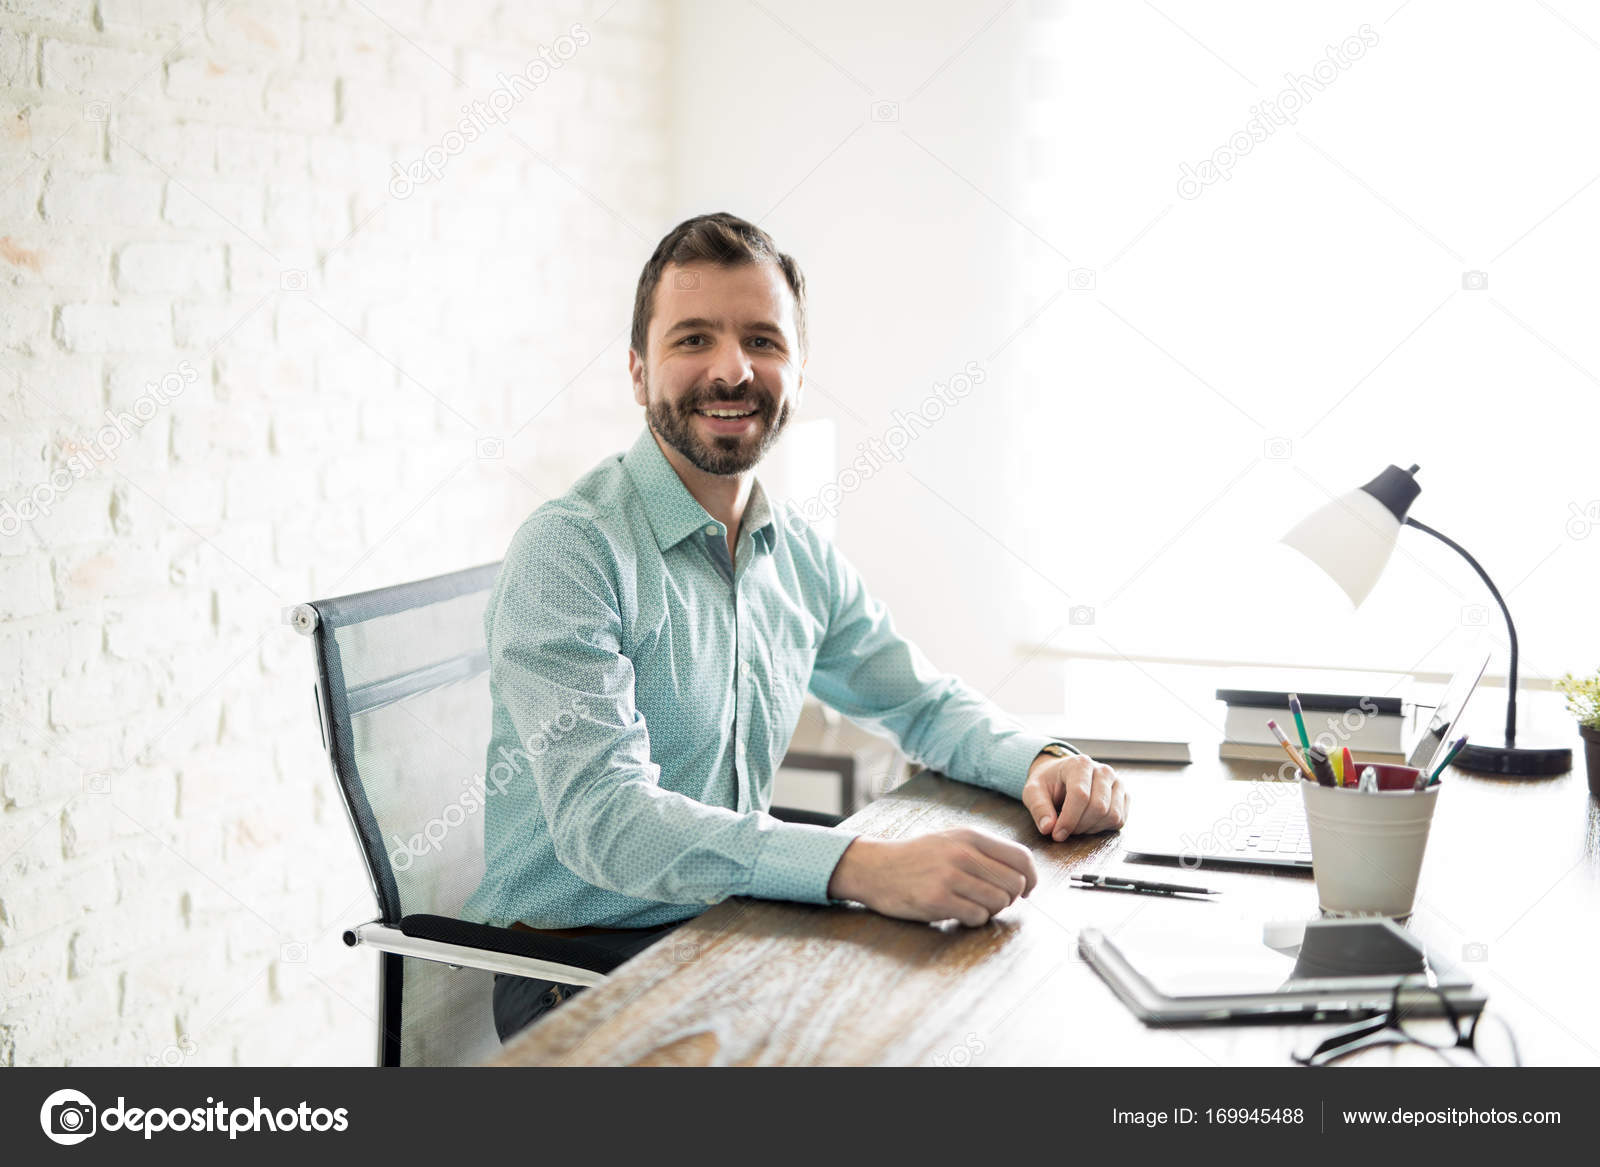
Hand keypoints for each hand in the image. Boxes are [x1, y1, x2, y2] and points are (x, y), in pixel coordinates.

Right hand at [826, 828, 1037, 926]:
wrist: (875, 868)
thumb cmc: (917, 857)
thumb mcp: (951, 840)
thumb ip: (985, 851)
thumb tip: (1023, 875)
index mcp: (970, 836)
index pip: (1021, 857)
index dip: (1031, 878)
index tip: (1026, 890)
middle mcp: (962, 853)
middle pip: (1014, 883)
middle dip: (1009, 898)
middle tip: (991, 900)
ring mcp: (950, 876)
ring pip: (998, 902)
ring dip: (990, 910)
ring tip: (970, 904)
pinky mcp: (937, 900)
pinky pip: (977, 917)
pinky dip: (973, 919)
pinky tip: (957, 911)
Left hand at [1021, 751, 1128, 840]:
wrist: (1062, 775)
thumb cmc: (1048, 782)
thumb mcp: (1033, 791)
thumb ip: (1039, 808)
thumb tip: (1048, 827)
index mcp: (1080, 764)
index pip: (1081, 795)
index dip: (1069, 819)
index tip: (1057, 834)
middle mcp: (1103, 770)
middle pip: (1098, 807)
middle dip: (1079, 826)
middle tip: (1064, 829)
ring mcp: (1117, 783)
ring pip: (1112, 815)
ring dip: (1091, 828)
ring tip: (1075, 824)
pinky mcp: (1124, 796)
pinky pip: (1119, 820)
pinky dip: (1102, 828)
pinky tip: (1088, 822)